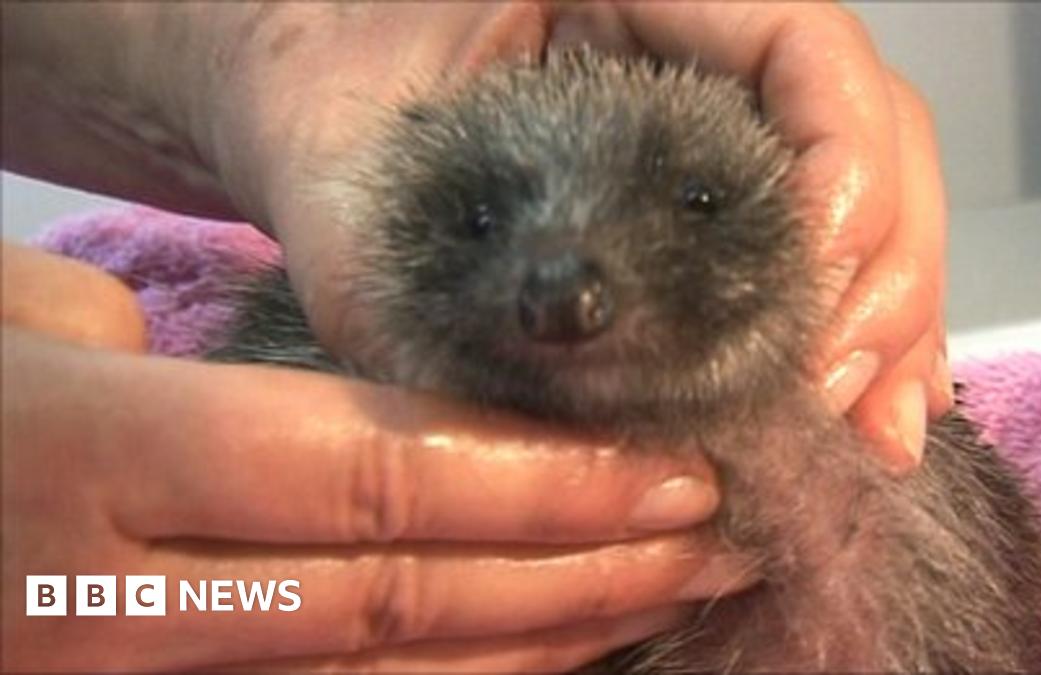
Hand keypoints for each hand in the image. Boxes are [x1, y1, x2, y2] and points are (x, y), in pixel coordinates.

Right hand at [1, 243, 743, 670]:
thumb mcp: (24, 324)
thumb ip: (194, 374)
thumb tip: (351, 422)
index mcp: (83, 463)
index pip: (368, 479)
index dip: (543, 483)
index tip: (675, 467)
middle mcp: (101, 604)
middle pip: (401, 600)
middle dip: (585, 573)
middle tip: (715, 535)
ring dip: (543, 648)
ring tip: (663, 599)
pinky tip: (540, 658)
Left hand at [169, 2, 948, 470]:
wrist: (311, 106)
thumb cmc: (318, 116)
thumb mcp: (347, 197)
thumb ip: (425, 302)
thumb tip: (564, 445)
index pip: (797, 39)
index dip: (844, 158)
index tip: (815, 287)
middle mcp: (701, 41)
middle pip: (869, 130)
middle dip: (874, 277)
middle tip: (828, 401)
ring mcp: (722, 118)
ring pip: (869, 196)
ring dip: (885, 324)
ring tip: (867, 440)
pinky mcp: (717, 192)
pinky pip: (824, 249)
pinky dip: (859, 334)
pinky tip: (870, 417)